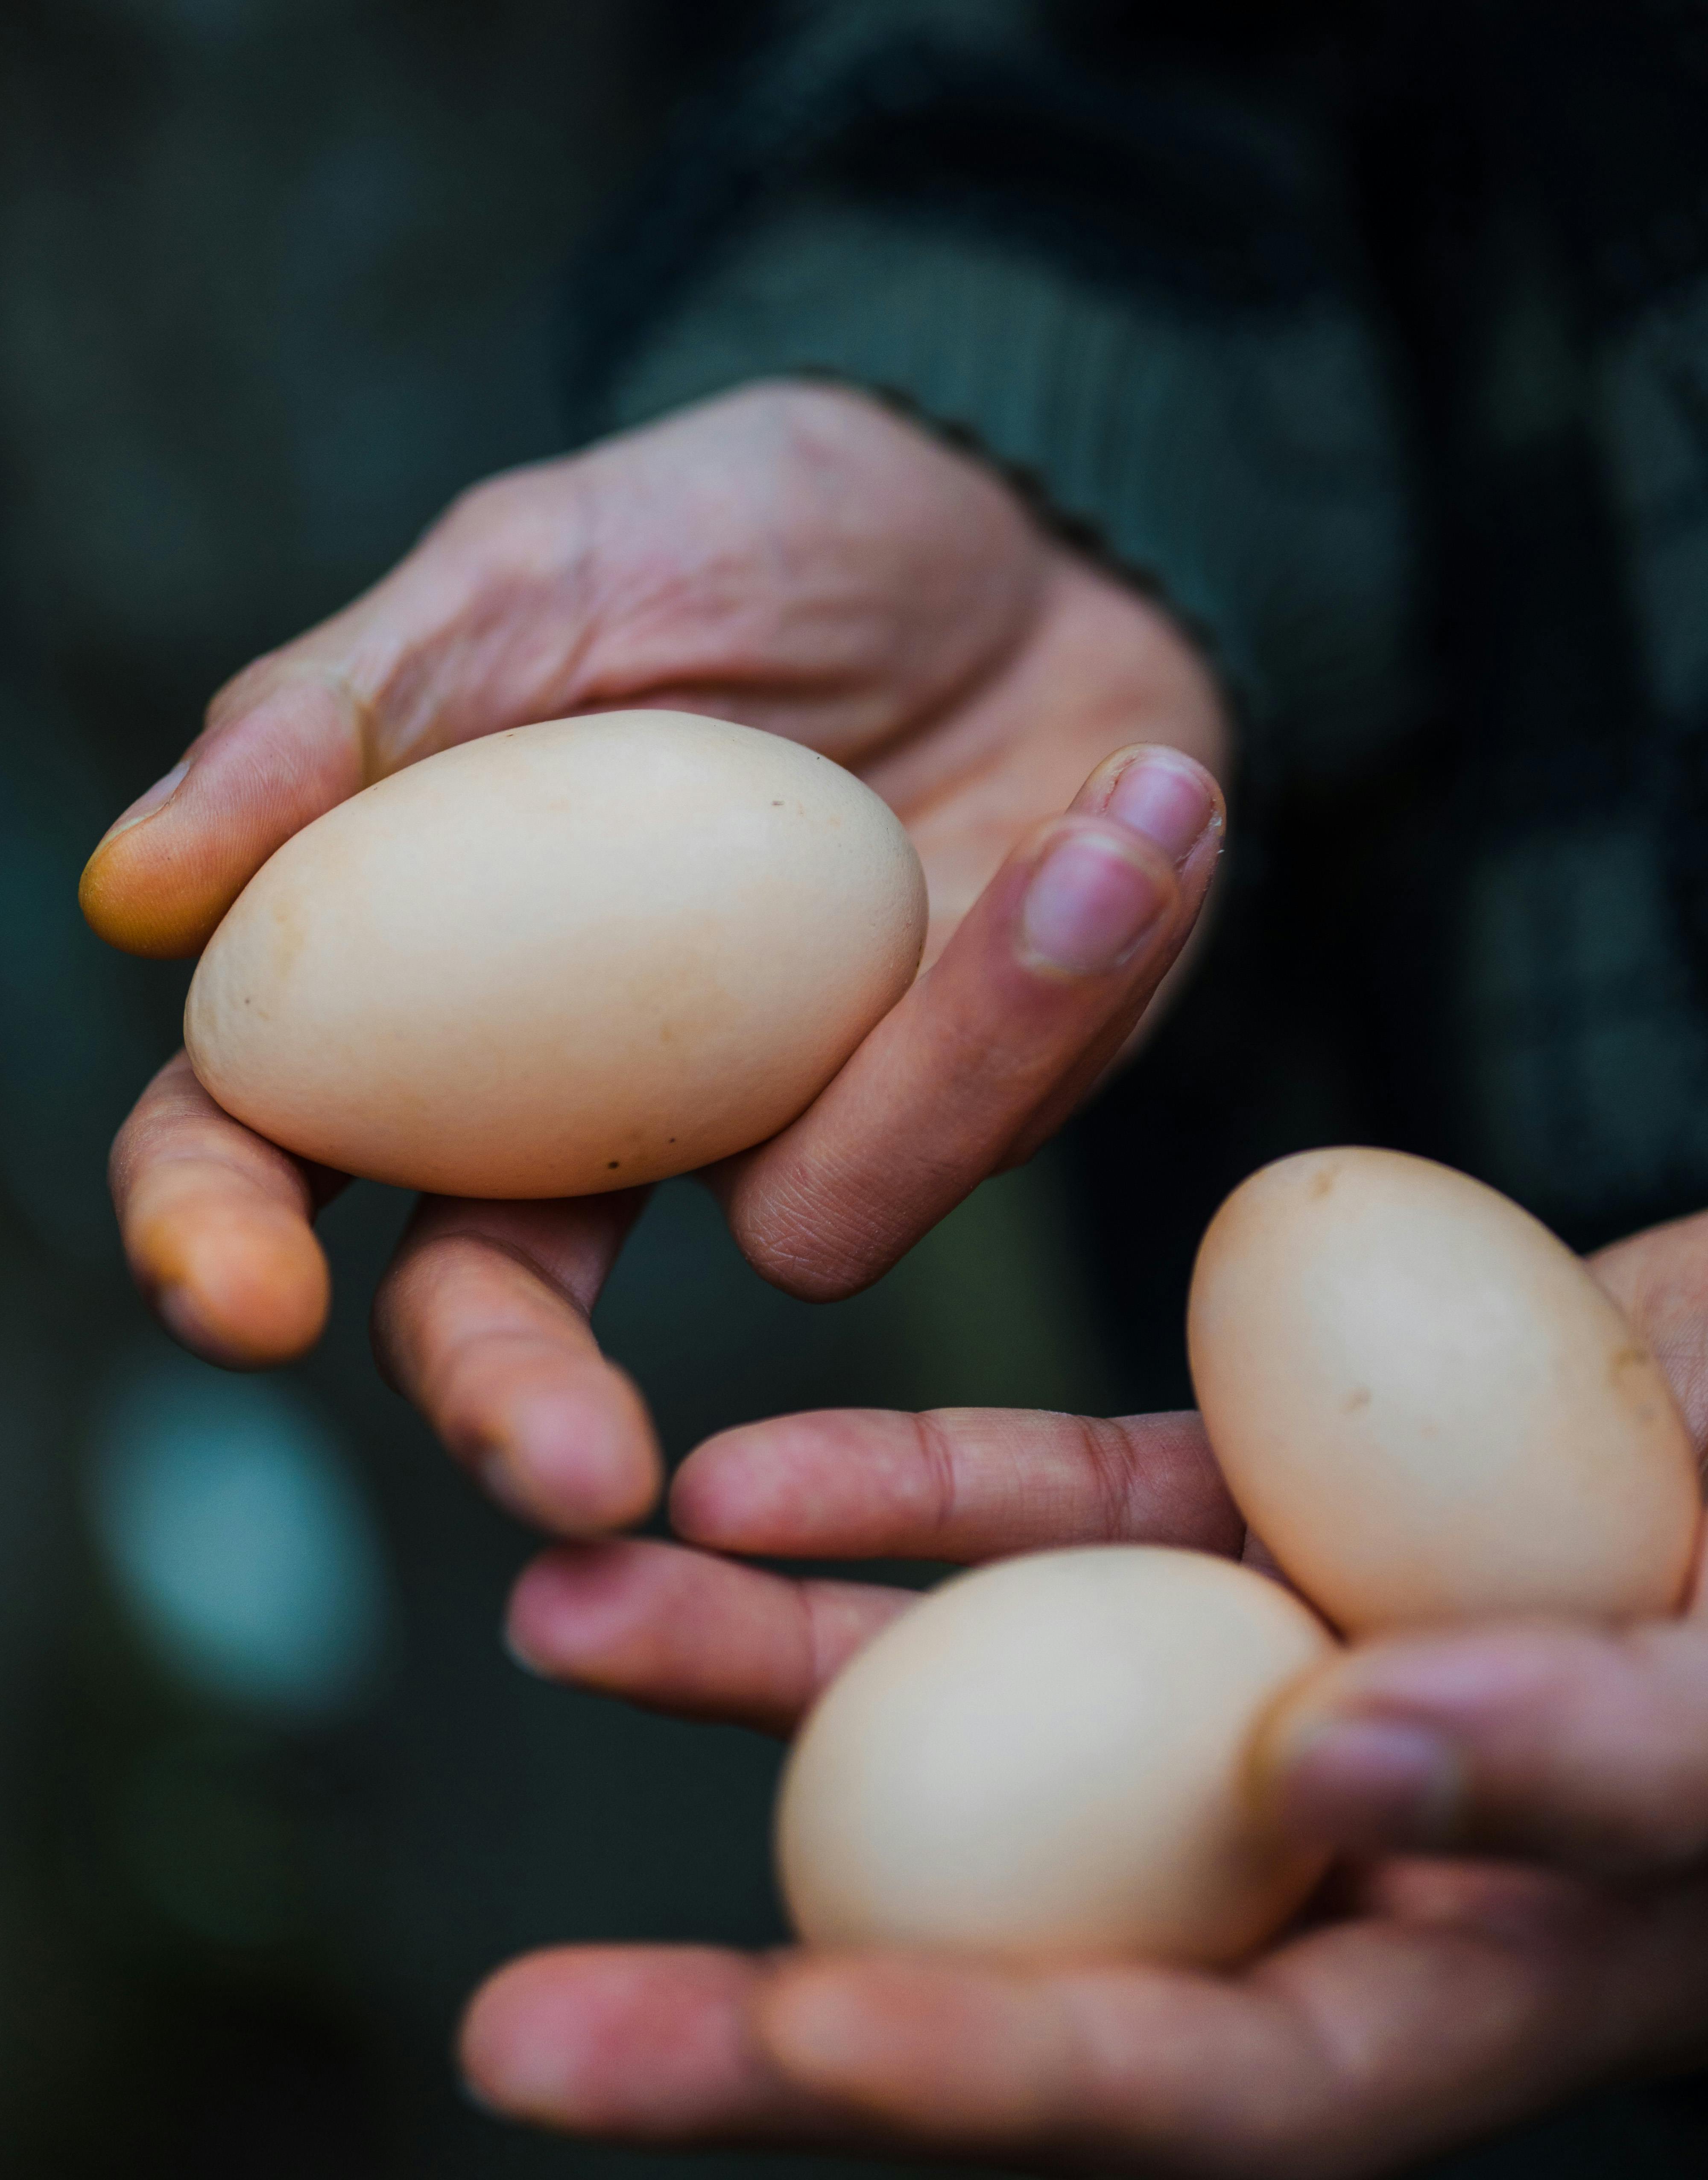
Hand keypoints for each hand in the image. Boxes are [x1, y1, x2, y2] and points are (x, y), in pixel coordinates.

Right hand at [90, 380, 1228, 1535]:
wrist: (1011, 520)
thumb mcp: (538, 571)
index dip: (220, 1227)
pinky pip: (976, 1125)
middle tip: (575, 1466)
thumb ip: (342, 715)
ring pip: (797, 1228)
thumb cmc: (745, 528)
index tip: (239, 1291)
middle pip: (492, 1306)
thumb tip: (138, 891)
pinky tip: (1140, 801)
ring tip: (1098, 818)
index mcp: (417, 963)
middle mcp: (576, 1087)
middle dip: (513, 1395)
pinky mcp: (949, 1110)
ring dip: (950, 1052)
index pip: (264, 1131)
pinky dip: (1066, 969)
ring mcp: (769, 1117)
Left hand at [454, 1233, 1707, 2173]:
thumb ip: (1581, 1763)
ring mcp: (1246, 1656)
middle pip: (1012, 1935)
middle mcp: (1303, 1842)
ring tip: (558, 1617)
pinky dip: (895, 1490)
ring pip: (970, 1691)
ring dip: (756, 1665)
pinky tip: (734, 1481)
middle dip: (766, 2000)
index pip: (1193, 2078)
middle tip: (523, 2035)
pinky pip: (1034, 1507)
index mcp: (1440, 1968)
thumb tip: (1319, 1765)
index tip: (794, 2037)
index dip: (997, 2071)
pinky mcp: (1233, 1496)